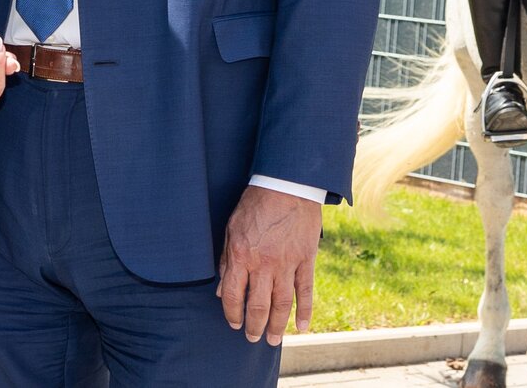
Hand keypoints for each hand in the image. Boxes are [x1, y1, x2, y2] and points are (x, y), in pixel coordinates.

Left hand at [216, 186, 322, 345]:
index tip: (233, 324)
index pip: (232, 295)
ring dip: (276, 326)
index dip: (231, 313)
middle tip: (252, 339)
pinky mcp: (305, 260)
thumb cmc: (255, 205)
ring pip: (281, 304)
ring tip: (272, 340)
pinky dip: (304, 311)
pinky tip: (301, 327)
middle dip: (253, 326)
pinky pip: (305, 291)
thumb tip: (221, 290)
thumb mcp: (231, 228)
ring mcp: (286, 264)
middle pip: (257, 306)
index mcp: (241, 256)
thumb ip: (226, 260)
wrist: (286, 186)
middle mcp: (263, 264)